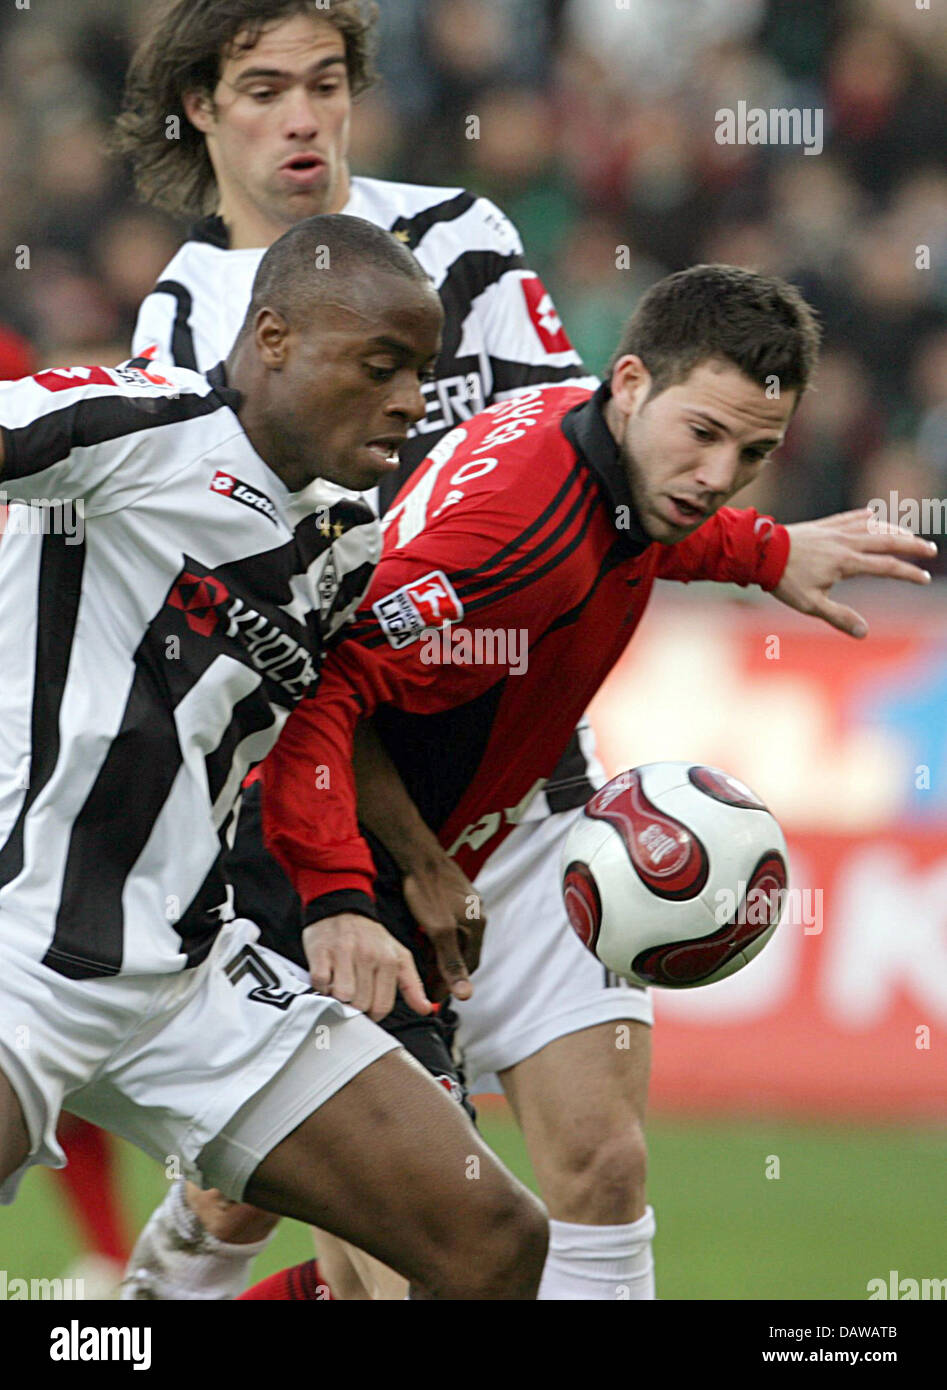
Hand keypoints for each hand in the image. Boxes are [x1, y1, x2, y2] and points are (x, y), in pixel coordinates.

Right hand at [302, 913, 431, 1021]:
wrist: (341, 908)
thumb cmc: (370, 937)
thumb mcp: (398, 956)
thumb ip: (412, 985)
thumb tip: (425, 1009)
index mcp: (388, 960)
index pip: (381, 1006)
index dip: (373, 1014)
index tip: (367, 1009)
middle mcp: (368, 955)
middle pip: (361, 1004)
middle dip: (355, 1006)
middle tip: (352, 994)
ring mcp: (343, 953)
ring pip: (342, 996)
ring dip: (337, 997)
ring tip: (339, 986)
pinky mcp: (321, 952)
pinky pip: (320, 983)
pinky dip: (321, 986)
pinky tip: (327, 978)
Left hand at [402, 852, 485, 1002]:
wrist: (417, 854)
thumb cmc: (427, 890)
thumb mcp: (439, 931)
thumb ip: (451, 963)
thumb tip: (465, 994)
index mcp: (478, 923)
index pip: (469, 964)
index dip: (453, 983)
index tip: (436, 995)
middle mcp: (476, 912)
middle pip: (464, 951)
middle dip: (447, 970)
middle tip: (428, 983)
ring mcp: (466, 902)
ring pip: (456, 937)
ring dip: (442, 953)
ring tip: (424, 963)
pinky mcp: (453, 893)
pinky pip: (450, 923)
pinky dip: (438, 937)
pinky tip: (423, 938)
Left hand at [774, 508, 936, 636]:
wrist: (760, 552)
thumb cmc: (784, 580)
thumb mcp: (810, 604)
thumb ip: (839, 617)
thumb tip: (864, 633)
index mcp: (846, 562)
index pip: (885, 567)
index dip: (907, 573)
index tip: (923, 579)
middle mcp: (845, 542)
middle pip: (886, 541)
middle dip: (911, 545)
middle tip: (930, 549)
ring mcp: (835, 531)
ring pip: (872, 527)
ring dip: (893, 530)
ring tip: (909, 536)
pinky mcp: (823, 525)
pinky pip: (850, 517)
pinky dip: (865, 516)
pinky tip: (873, 515)